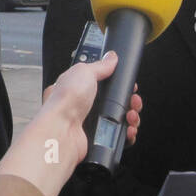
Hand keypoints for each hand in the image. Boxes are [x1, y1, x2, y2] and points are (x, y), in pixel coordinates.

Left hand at [0, 53, 140, 195]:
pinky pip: (118, 135)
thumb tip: (111, 58)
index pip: (102, 82)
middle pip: (114, 101)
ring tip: (131, 114)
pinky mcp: (97, 138)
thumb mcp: (83, 71)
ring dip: (131, 116)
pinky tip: (129, 128)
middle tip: (133, 99)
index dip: (117, 82)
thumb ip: (99, 65)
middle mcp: (83, 105)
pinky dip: (127, 133)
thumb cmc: (65, 100)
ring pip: (119, 119)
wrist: (62, 130)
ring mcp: (90, 123)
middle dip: (129, 100)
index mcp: (77, 87)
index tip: (128, 83)